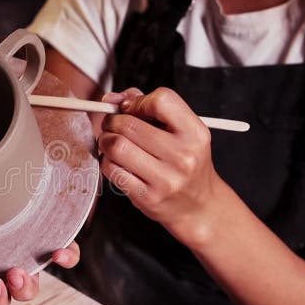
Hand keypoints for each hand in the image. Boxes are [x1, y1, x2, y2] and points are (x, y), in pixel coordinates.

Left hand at [98, 87, 224, 246]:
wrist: (198, 206)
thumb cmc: (185, 162)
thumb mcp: (181, 131)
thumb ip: (148, 107)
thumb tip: (112, 98)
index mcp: (195, 133)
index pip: (161, 100)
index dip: (138, 102)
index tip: (132, 109)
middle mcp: (183, 156)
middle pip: (129, 124)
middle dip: (113, 121)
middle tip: (113, 125)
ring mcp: (165, 179)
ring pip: (116, 146)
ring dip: (105, 140)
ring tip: (112, 142)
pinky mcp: (147, 197)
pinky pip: (112, 169)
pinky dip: (107, 161)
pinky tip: (116, 161)